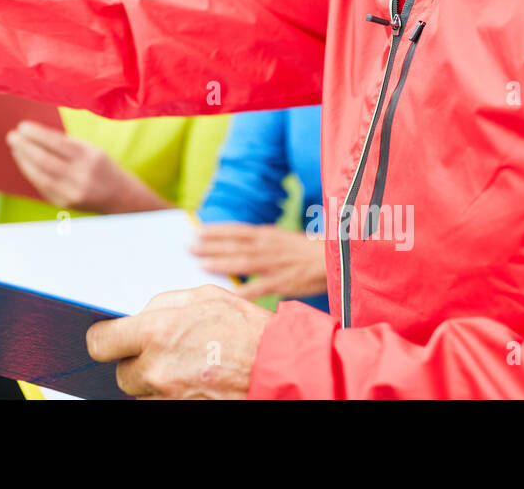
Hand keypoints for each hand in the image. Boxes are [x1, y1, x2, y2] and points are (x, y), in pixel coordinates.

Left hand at [5, 121, 169, 213]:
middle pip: (45, 160)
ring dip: (23, 160)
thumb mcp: (91, 150)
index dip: (37, 134)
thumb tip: (35, 135)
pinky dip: (30, 173)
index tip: (22, 126)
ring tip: (15, 148)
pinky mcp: (65, 203)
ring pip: (40, 175)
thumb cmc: (101, 167)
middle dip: (25, 147)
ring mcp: (72, 192)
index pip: (57, 143)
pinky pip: (42, 186)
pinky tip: (24, 163)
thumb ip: (67, 144)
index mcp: (89, 157)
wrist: (120, 197)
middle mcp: (81, 176)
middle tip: (12, 136)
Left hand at [86, 285, 269, 398]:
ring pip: (143, 394)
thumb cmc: (247, 330)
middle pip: (122, 373)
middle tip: (168, 353)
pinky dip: (173, 396)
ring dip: (157, 383)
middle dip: (139, 363)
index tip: (113, 340)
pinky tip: (196, 384)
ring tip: (190, 369)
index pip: (100, 344)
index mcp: (157, 333)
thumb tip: (138, 315)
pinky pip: (162, 404)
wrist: (280, 369)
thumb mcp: (205, 297)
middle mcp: (157, 370)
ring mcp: (169, 398)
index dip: (106, 340)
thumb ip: (163, 304)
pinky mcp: (181, 413)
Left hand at [191, 223, 327, 300]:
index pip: (236, 231)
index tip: (196, 230)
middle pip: (234, 245)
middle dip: (210, 246)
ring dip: (220, 263)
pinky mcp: (283, 282)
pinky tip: (228, 294)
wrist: (335, 259)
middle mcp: (268, 247)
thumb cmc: (305, 251)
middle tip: (188, 247)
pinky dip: (245, 290)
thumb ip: (259, 243)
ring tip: (200, 264)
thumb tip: (236, 245)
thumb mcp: (281, 239)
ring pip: (243, 262)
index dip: (216, 231)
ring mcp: (275, 264)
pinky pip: (260, 287)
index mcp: (267, 235)